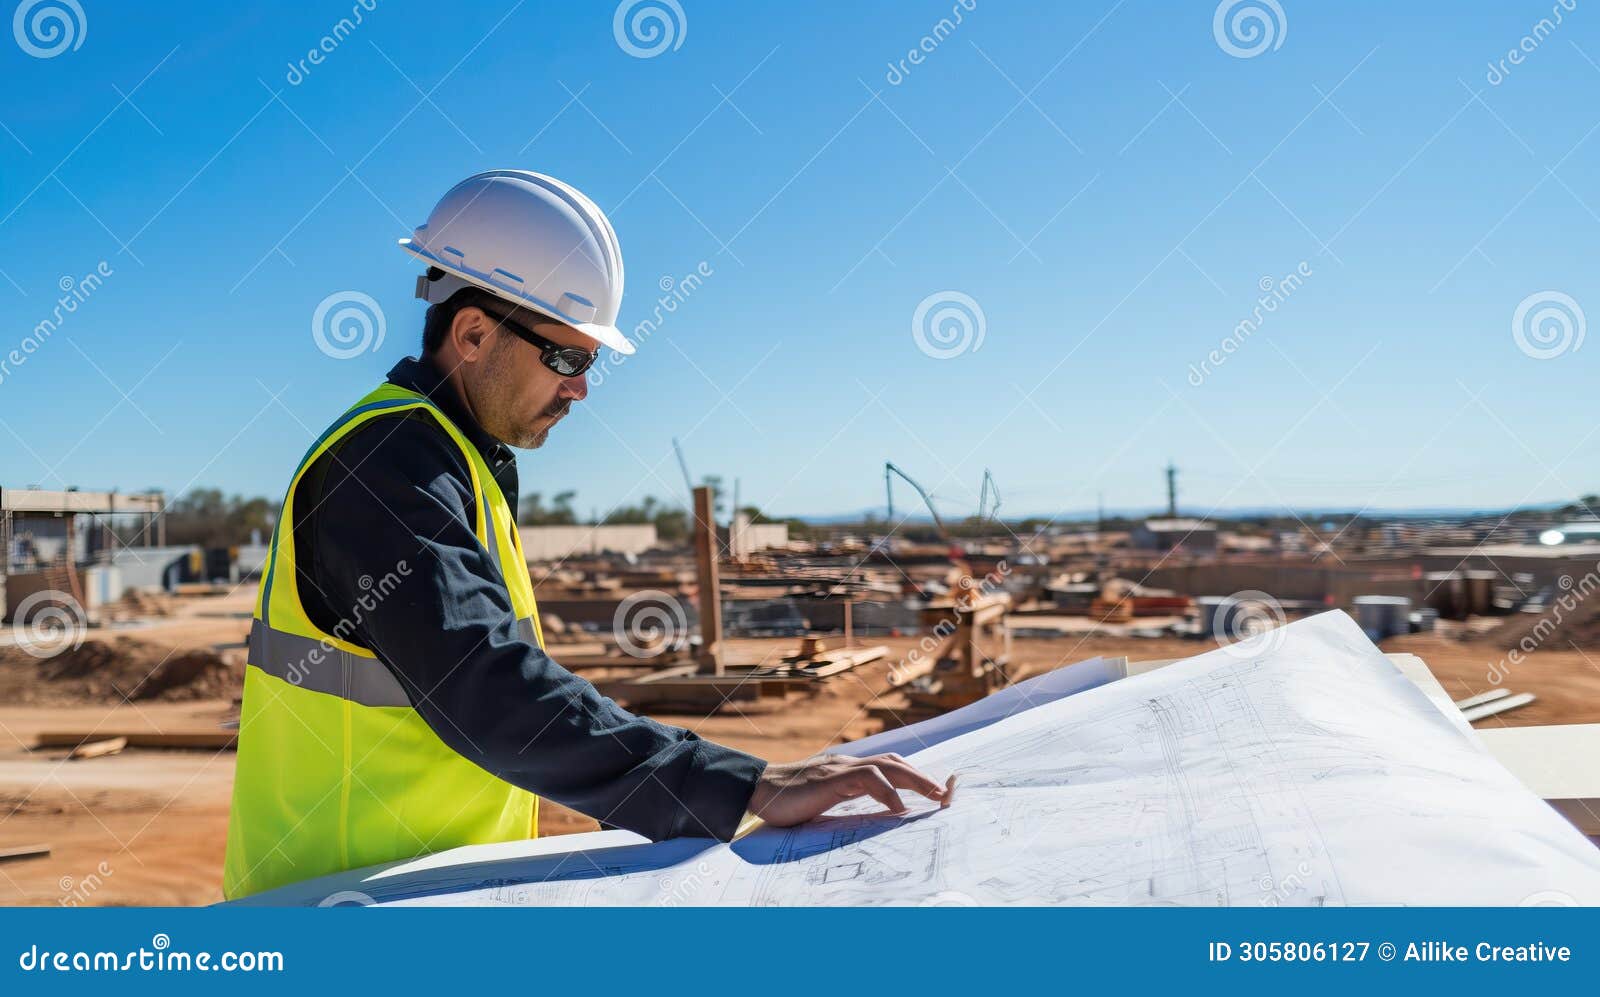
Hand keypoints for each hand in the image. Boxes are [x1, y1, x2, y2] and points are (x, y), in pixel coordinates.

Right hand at [747, 752, 955, 826]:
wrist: (755, 790)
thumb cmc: (785, 802)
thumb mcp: (822, 802)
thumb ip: (843, 802)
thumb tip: (870, 820)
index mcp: (846, 771)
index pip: (888, 766)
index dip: (912, 775)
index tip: (935, 792)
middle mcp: (846, 764)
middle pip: (894, 762)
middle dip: (923, 777)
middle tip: (947, 794)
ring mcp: (838, 769)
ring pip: (887, 765)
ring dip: (914, 780)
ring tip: (934, 797)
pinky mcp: (830, 779)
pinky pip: (866, 779)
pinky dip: (887, 792)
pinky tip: (898, 808)